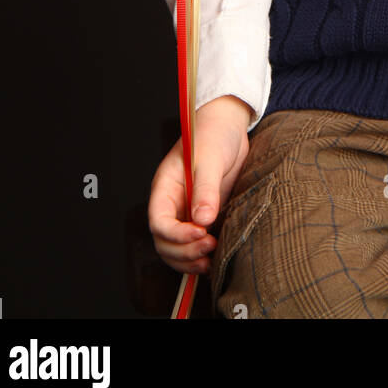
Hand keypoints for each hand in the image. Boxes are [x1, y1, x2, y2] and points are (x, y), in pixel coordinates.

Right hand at [148, 94, 252, 275]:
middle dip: (183, 251)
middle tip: (209, 246)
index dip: (176, 234)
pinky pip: (194, 244)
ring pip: (176, 249)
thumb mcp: (210, 158)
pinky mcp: (204, 217)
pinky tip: (215, 256)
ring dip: (190, 260)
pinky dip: (200, 255)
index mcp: (165, 188)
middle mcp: (173, 204)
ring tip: (211, 259)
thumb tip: (203, 220)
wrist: (229, 127)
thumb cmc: (213, 134)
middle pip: (164, 241)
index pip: (159, 221)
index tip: (200, 233)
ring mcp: (187, 212)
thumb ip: (206, 188)